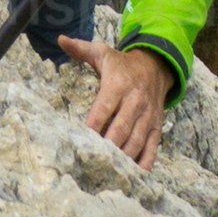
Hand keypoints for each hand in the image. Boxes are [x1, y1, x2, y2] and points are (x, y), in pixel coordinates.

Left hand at [61, 35, 172, 165]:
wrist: (156, 66)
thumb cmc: (122, 64)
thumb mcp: (103, 53)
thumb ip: (81, 48)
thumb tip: (61, 39)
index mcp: (118, 84)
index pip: (104, 107)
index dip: (94, 124)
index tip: (82, 139)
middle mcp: (135, 102)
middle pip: (120, 128)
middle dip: (108, 146)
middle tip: (94, 162)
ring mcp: (148, 116)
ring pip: (136, 141)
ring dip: (124, 158)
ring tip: (110, 172)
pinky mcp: (157, 127)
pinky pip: (153, 148)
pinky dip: (145, 163)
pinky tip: (135, 177)